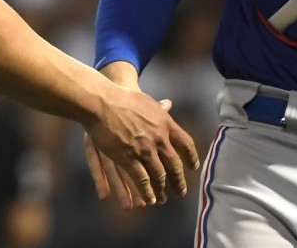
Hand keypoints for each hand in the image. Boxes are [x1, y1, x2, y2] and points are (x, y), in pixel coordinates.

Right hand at [82, 84, 199, 207]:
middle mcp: (160, 138)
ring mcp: (145, 150)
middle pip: (174, 165)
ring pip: (159, 176)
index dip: (191, 158)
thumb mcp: (146, 101)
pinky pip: (142, 180)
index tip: (193, 168)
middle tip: (181, 191)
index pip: (186, 144)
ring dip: (162, 190)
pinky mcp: (129, 159)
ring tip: (163, 199)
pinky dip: (147, 192)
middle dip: (179, 181)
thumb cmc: (123, 98)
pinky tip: (149, 199)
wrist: (103, 103)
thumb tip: (168, 103)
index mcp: (166, 123)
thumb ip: (159, 107)